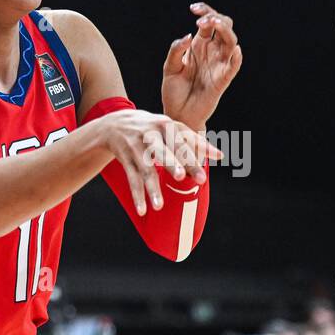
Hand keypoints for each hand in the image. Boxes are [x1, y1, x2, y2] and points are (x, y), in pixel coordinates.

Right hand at [89, 109, 222, 214]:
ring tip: (159, 206)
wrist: (114, 123)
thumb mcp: (171, 127)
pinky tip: (142, 211)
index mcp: (166, 126)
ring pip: (146, 169)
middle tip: (182, 178)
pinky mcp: (125, 159)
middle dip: (172, 165)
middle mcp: (150, 135)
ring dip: (152, 188)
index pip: (182, 144)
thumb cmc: (152, 128)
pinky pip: (132, 179)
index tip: (203, 177)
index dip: (192, 158)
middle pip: (163, 153)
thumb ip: (195, 141)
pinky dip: (137, 195)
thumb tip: (220, 156)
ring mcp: (136, 147)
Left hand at [161, 1, 242, 132]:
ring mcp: (218, 65)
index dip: (205, 11)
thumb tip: (190, 35)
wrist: (177, 114)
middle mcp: (212, 53)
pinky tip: (235, 50)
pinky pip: (234, 66)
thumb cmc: (174, 91)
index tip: (193, 9)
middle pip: (224, 27)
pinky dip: (237, 57)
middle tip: (202, 20)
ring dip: (226, 31)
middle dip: (216, 18)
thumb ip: (176, 50)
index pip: (209, 23)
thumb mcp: (169, 67)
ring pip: (232, 42)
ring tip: (214, 24)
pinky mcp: (222, 79)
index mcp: (199, 46)